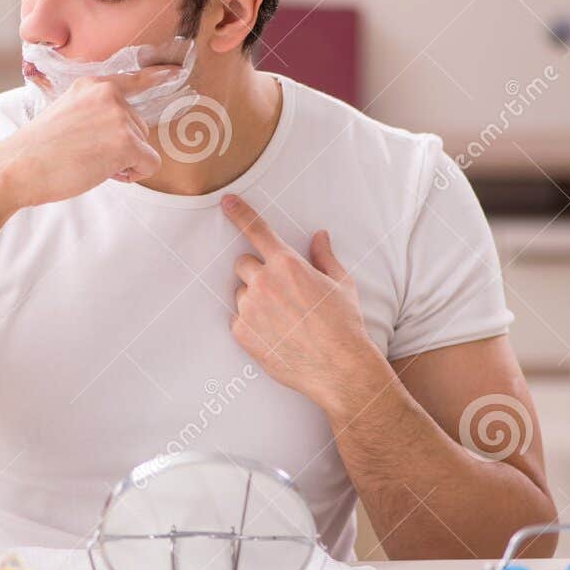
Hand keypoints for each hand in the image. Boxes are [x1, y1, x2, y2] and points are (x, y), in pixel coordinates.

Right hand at [0, 67, 174, 209]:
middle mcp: (109, 95)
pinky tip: (102, 172)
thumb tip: (121, 133)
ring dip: (123, 163)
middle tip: (85, 156)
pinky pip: (149, 164)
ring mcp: (118, 116)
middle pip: (139, 127)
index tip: (176, 71)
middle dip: (120, 148)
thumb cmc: (37, 151)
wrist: (17, 167)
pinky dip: (131, 175)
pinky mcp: (125, 141)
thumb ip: (94, 114)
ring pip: (144, 148)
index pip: (133, 78)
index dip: (157, 76)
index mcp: (92, 86)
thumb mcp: (66, 116)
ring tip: (87, 162)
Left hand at [223, 194, 385, 412]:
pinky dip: (251, 324)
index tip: (225, 201)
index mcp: (287, 264)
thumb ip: (324, 256)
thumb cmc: (344, 324)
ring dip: (254, 299)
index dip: (239, 213)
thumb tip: (319, 235)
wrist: (339, 368)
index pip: (257, 231)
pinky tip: (274, 335)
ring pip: (241, 292)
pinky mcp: (241, 333)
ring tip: (282, 319)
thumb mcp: (341, 284)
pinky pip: (238, 318)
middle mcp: (264, 282)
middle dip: (257, 273)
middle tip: (280, 293)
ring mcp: (250, 308)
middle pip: (243, 264)